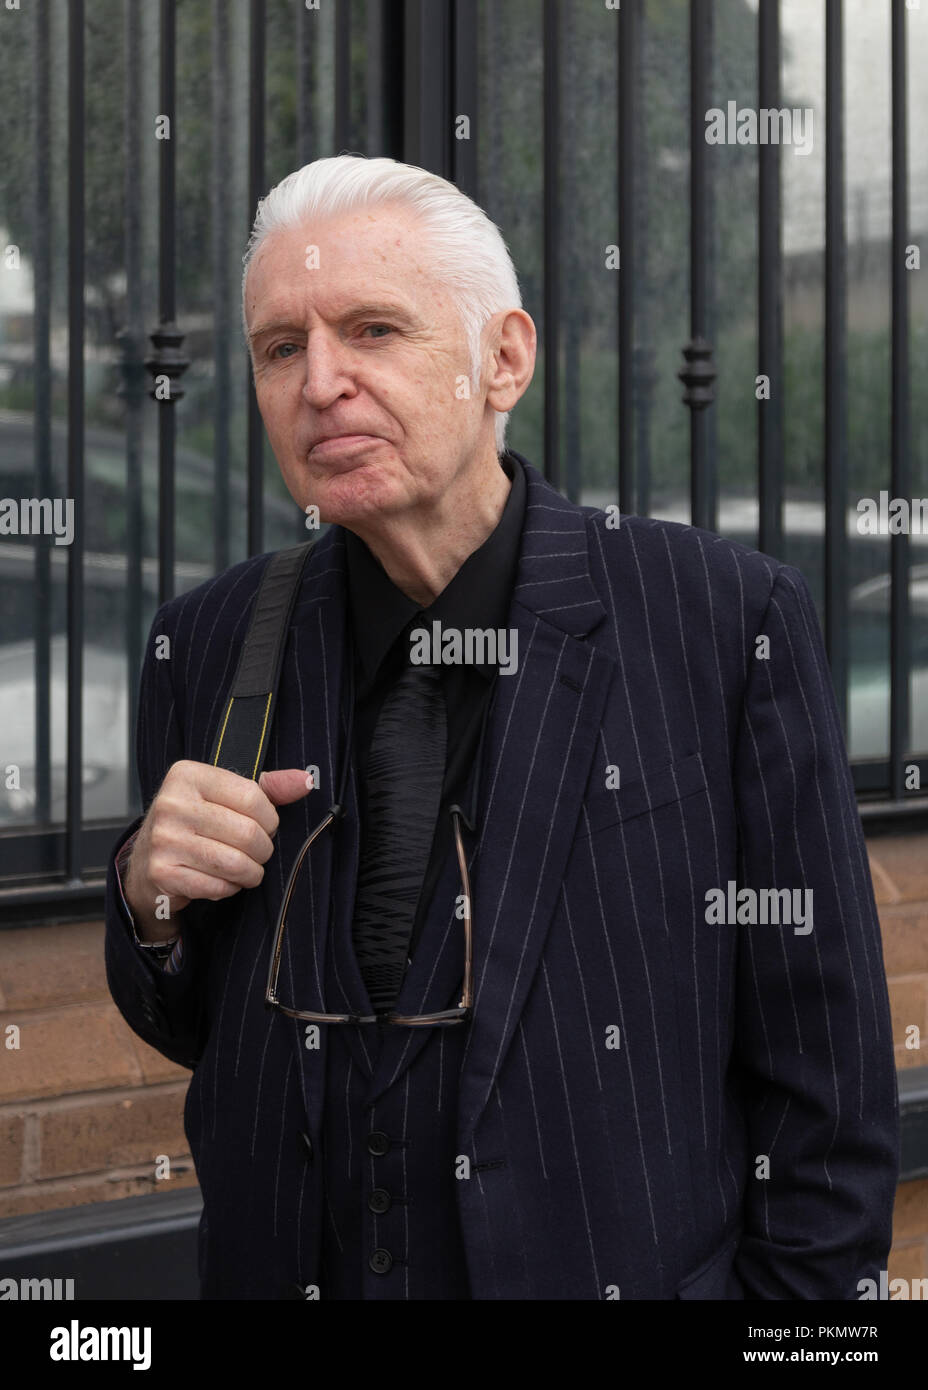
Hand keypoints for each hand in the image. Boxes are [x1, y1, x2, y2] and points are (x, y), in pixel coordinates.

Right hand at [124, 761, 311, 939]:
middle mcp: (171, 804)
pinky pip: (218, 886)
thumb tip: (305, 781)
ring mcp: (164, 839)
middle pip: (248, 833)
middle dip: (263, 849)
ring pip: (236, 863)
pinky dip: (230, 887)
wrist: (145, 863)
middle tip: (257, 852)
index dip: (270, 818)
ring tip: (247, 869)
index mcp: (187, 775)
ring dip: (251, 872)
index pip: (253, 797)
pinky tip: (223, 880)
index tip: (264, 826)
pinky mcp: (162, 872)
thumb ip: (268, 787)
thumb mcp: (225, 796)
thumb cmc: (192, 824)